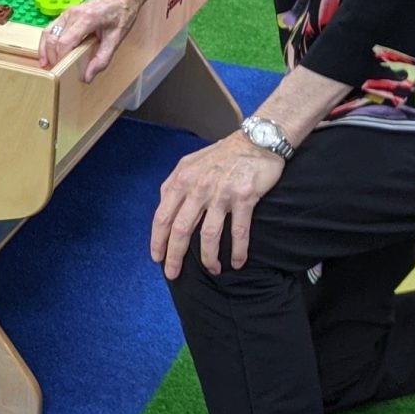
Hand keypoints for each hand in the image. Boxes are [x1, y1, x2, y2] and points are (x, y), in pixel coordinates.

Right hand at [36, 0, 141, 80]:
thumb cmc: (121, 14)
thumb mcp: (116, 39)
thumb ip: (102, 59)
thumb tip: (88, 77)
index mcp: (86, 19)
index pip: (65, 41)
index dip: (61, 58)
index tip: (61, 72)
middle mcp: (73, 14)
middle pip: (53, 38)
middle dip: (51, 57)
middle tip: (54, 73)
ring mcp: (67, 12)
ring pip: (48, 32)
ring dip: (45, 50)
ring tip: (46, 65)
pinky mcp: (66, 13)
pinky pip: (51, 28)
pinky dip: (46, 41)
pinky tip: (47, 53)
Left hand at [151, 133, 285, 280]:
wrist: (257, 140)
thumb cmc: (223, 154)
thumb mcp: (191, 163)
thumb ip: (176, 185)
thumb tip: (165, 207)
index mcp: (181, 180)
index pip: (162, 216)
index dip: (158, 240)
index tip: (157, 257)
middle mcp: (198, 187)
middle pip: (180, 229)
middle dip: (175, 256)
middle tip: (173, 274)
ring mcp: (220, 192)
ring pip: (209, 234)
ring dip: (208, 257)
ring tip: (212, 270)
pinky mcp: (244, 197)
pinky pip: (238, 231)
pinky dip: (238, 250)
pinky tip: (238, 262)